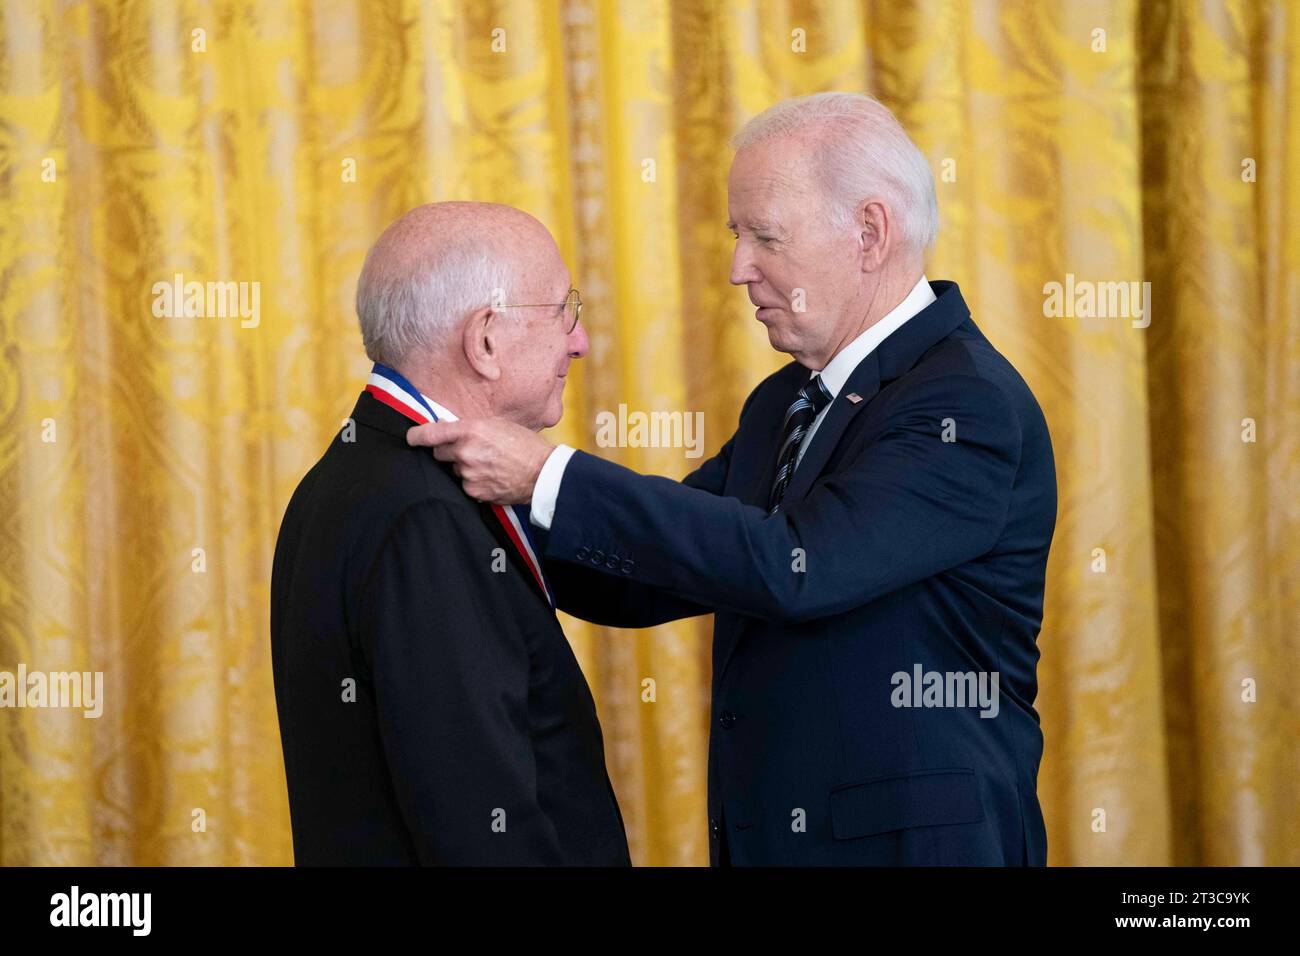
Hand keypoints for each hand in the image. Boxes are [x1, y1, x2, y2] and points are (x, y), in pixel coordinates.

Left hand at [406, 418, 553, 504]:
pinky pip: (465, 486)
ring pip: (454, 470)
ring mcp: (469, 474)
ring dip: (465, 467)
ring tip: (488, 465)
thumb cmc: (525, 445)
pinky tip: (491, 477)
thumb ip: (471, 427)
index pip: (430, 434)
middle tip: (471, 451)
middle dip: (450, 451)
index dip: (416, 436)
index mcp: (471, 430)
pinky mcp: (474, 492)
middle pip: (439, 453)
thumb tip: (448, 429)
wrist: (543, 473)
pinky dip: (474, 482)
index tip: (411, 438)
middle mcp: (465, 452)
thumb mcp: (498, 425)